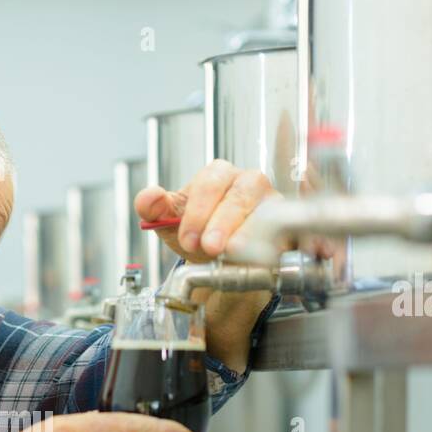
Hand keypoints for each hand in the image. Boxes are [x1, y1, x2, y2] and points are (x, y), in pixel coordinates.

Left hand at [135, 159, 278, 262]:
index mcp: (218, 174)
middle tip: (209, 247)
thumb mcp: (170, 221)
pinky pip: (282, 231)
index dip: (198, 212)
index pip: (209, 184)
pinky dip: (272, 243)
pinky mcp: (284, 223)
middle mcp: (248, 181)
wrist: (219, 257)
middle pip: (239, 194)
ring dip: (246, 232)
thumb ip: (155, 209)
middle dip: (222, 222)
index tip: (188, 239)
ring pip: (263, 210)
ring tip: (232, 251)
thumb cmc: (198, 232)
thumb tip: (147, 198)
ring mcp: (270, 201)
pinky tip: (259, 256)